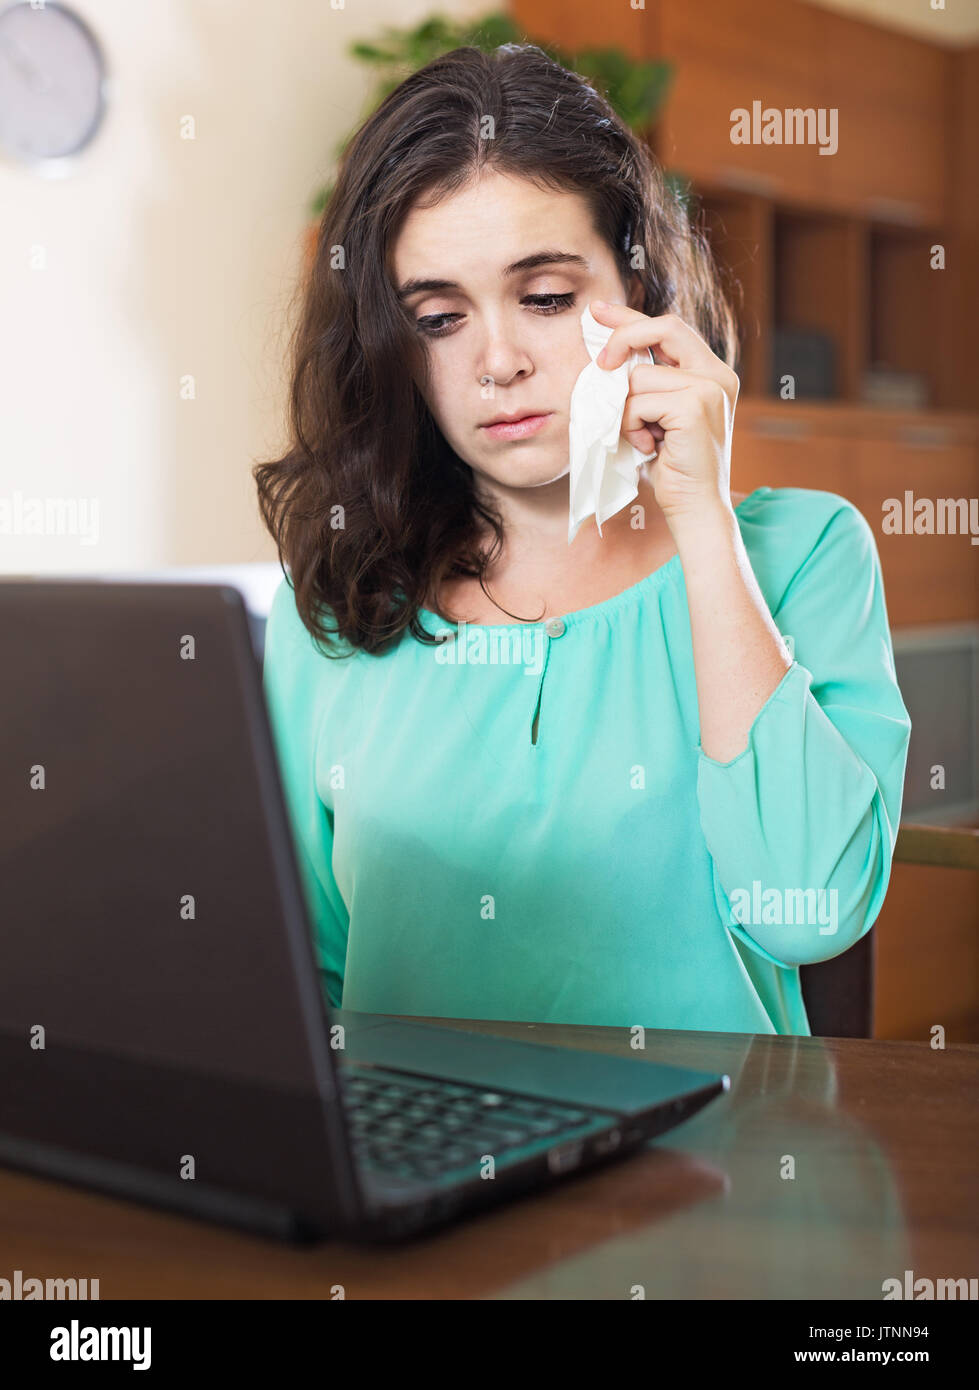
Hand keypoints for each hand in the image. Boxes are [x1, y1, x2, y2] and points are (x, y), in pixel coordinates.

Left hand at [590, 300, 739, 527]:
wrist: (695, 508)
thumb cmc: (672, 468)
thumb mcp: (656, 417)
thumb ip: (645, 385)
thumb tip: (605, 357)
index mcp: (711, 373)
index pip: (669, 328)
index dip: (632, 317)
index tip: (598, 312)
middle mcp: (717, 374)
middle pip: (663, 327)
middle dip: (623, 338)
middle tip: (599, 363)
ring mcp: (709, 388)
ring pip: (639, 377)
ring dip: (625, 409)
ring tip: (641, 437)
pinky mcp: (695, 406)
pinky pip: (638, 401)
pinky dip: (630, 425)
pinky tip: (649, 447)